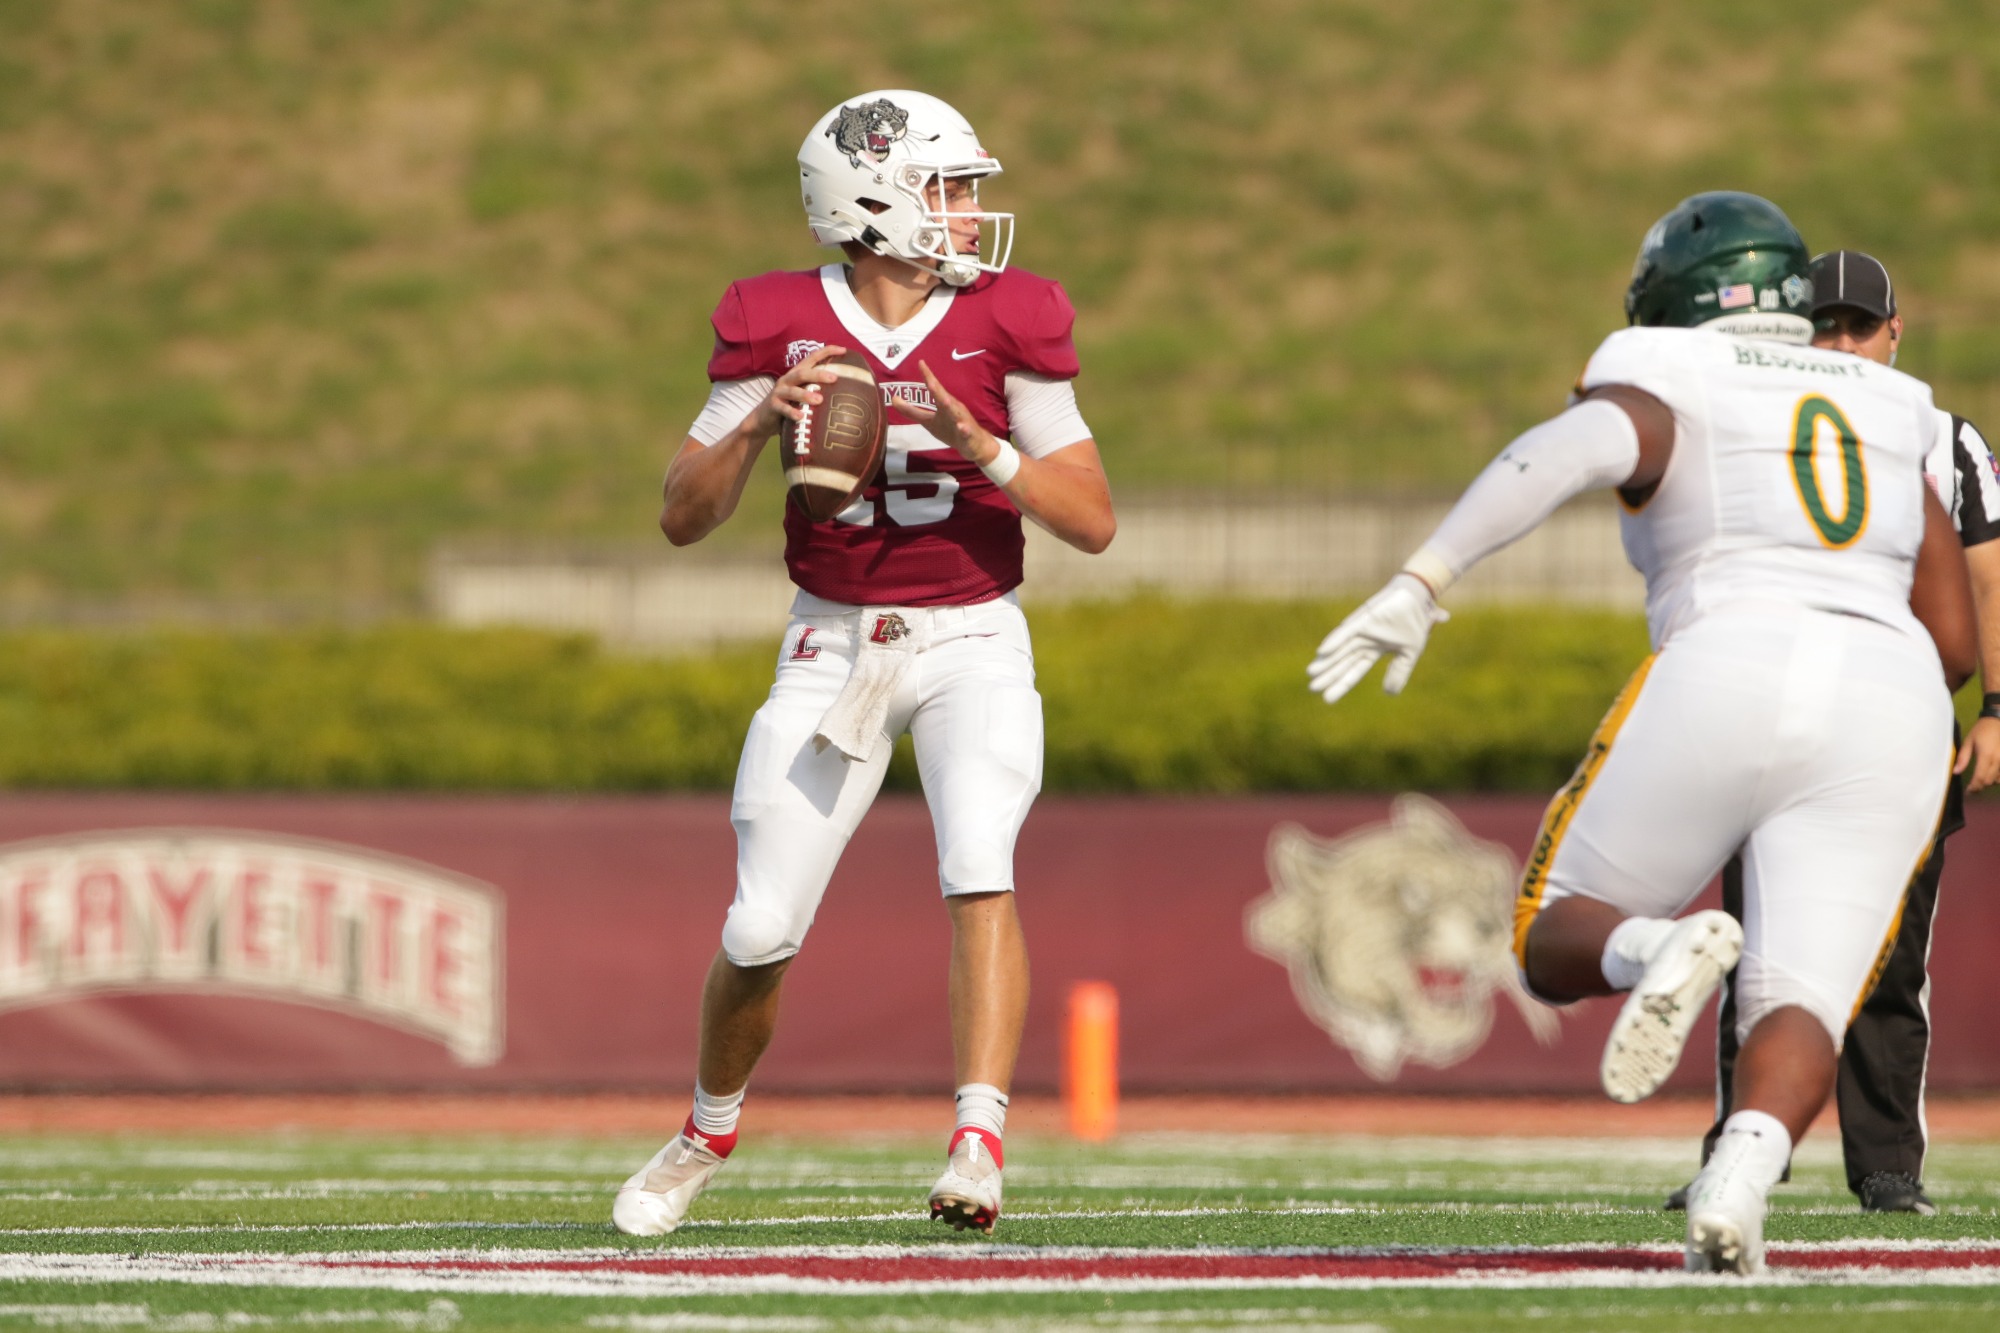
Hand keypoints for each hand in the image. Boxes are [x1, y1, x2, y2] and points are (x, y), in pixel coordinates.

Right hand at [751, 345, 848, 436]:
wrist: (764, 419)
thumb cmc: (791, 405)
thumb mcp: (804, 395)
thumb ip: (819, 391)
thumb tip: (848, 394)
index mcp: (797, 374)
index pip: (812, 358)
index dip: (827, 352)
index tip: (844, 350)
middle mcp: (788, 379)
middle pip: (803, 373)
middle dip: (818, 374)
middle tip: (834, 378)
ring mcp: (779, 392)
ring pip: (792, 390)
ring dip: (805, 394)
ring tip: (819, 400)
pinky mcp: (773, 406)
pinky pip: (782, 408)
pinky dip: (791, 412)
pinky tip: (801, 417)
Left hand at [893, 361, 999, 465]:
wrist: (974, 445)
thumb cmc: (951, 429)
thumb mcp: (928, 421)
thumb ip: (912, 411)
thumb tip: (893, 399)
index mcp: (945, 404)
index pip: (935, 388)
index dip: (928, 376)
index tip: (920, 363)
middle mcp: (954, 409)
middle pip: (945, 398)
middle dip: (937, 389)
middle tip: (929, 379)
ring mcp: (962, 421)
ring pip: (957, 413)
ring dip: (951, 406)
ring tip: (945, 400)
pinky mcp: (968, 434)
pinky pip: (966, 431)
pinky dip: (964, 429)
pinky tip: (962, 428)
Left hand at [1307, 574, 1449, 703]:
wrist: (1421, 597)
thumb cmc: (1413, 622)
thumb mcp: (1408, 653)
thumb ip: (1398, 672)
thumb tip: (1389, 694)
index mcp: (1374, 649)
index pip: (1355, 670)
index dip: (1342, 684)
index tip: (1327, 699)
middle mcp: (1363, 640)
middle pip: (1343, 661)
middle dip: (1329, 675)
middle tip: (1312, 688)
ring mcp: (1362, 629)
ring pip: (1341, 648)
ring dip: (1326, 660)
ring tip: (1311, 672)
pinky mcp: (1364, 619)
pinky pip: (1347, 631)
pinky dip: (1335, 640)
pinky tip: (1322, 651)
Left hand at [1956, 715, 1999, 791]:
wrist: (1998, 720)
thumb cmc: (1981, 730)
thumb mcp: (1968, 742)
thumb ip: (1963, 758)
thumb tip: (1955, 772)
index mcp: (1986, 756)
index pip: (1980, 778)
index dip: (1973, 787)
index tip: (1968, 791)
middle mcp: (1998, 761)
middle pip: (1989, 781)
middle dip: (1979, 786)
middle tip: (1971, 787)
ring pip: (1997, 780)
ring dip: (1988, 782)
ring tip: (1979, 780)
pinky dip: (1996, 777)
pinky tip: (1990, 774)